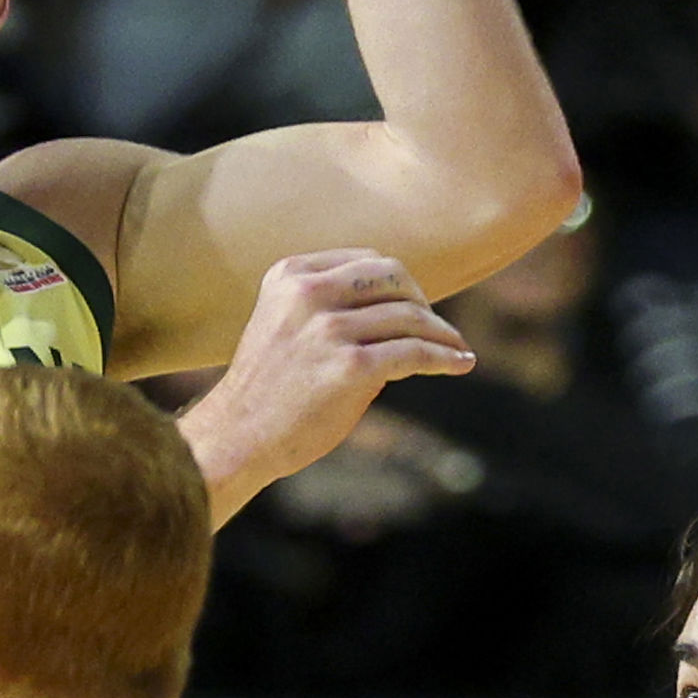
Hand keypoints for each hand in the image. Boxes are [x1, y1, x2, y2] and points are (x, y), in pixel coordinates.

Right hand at [185, 249, 469, 492]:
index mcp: (290, 275)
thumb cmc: (269, 387)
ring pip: (409, 317)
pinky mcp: (349, 368)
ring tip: (456, 348)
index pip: (366, 261)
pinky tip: (460, 363)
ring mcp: (328, 330)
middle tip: (436, 328)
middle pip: (393, 278)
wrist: (237, 437)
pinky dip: (445, 357)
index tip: (413, 306)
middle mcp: (307, 294)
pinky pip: (414, 353)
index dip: (398, 283)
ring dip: (442, 333)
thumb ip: (333, 303)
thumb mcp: (288, 323)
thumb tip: (408, 304)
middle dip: (422, 302)